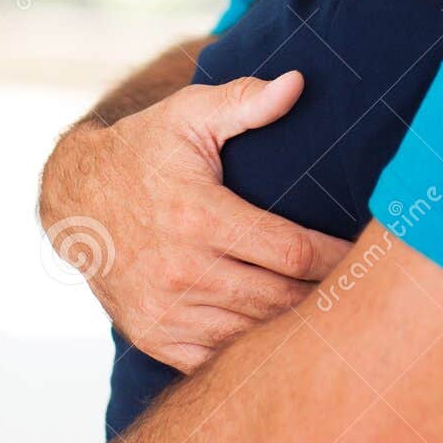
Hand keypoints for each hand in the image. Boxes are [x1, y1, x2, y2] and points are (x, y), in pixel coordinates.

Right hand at [42, 72, 349, 371]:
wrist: (77, 198)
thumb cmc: (145, 149)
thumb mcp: (190, 114)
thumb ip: (245, 101)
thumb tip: (298, 83)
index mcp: (197, 217)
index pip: (289, 250)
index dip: (335, 257)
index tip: (366, 254)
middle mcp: (180, 271)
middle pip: (279, 299)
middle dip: (325, 295)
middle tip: (365, 289)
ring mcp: (165, 311)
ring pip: (253, 333)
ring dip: (296, 327)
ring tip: (338, 314)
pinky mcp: (155, 337)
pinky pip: (219, 360)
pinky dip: (255, 351)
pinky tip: (286, 336)